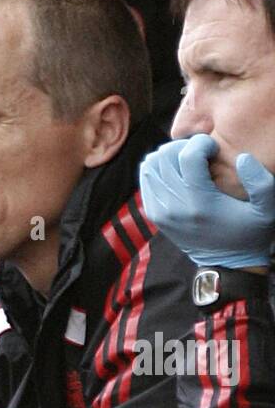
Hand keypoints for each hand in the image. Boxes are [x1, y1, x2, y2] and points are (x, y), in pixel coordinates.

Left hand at [140, 134, 274, 269]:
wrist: (228, 264)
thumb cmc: (250, 233)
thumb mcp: (266, 210)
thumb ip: (262, 183)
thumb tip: (242, 157)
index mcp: (201, 204)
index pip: (187, 156)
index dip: (202, 143)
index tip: (215, 149)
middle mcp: (175, 208)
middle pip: (164, 157)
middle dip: (183, 147)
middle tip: (201, 154)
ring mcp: (161, 212)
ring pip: (150, 165)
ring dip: (169, 157)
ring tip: (189, 162)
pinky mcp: (155, 215)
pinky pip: (146, 179)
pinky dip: (159, 170)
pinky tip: (178, 174)